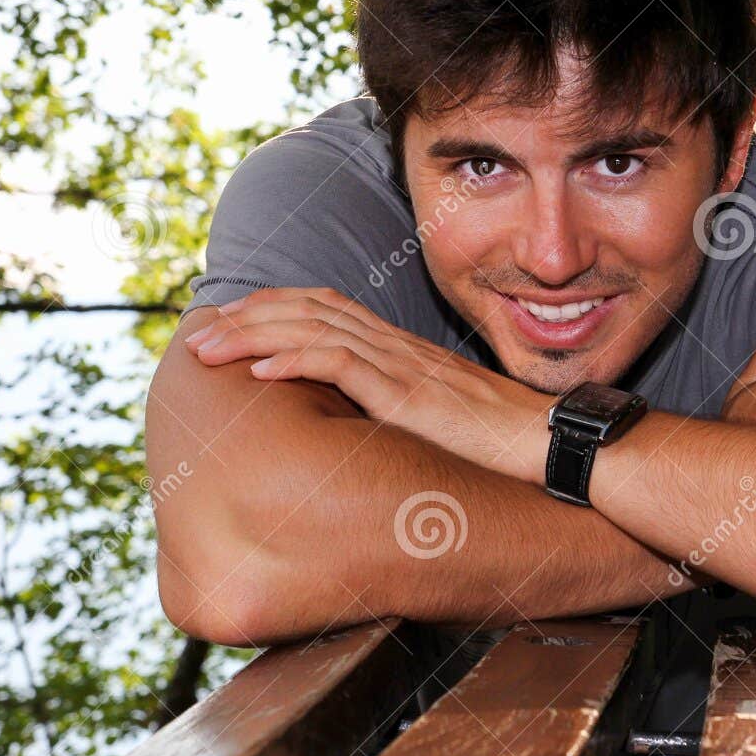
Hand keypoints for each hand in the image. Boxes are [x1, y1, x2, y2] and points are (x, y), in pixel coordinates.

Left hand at [185, 287, 552, 482]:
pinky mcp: (413, 397)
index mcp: (406, 353)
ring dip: (253, 336)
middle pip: (310, 312)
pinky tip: (259, 373)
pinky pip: (344, 366)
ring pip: (314, 331)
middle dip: (247, 317)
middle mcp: (400, 350)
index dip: (275, 309)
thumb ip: (408, 418)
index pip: (330, 311)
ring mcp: (406, 369)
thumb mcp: (447, 425)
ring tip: (208, 348)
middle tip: (198, 333)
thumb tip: (370, 439)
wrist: (558, 446)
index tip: (233, 322)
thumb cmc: (510, 446)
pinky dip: (295, 362)